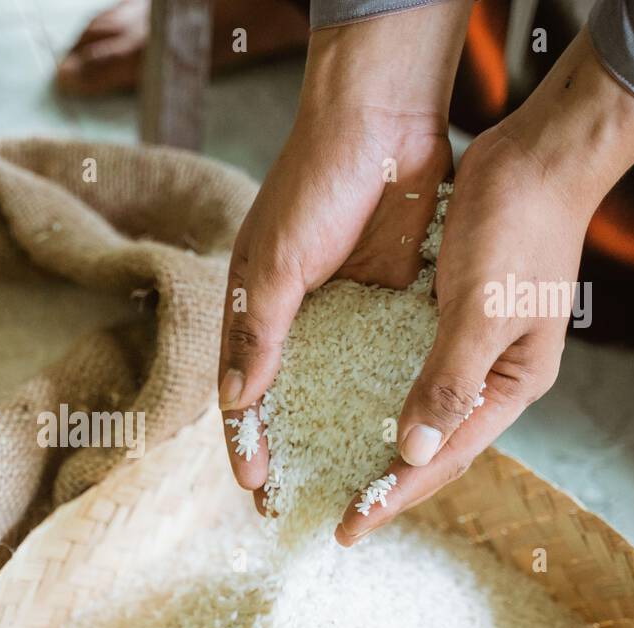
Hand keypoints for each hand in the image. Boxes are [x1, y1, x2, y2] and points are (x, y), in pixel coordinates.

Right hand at [217, 2, 471, 506]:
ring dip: (340, 430)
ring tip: (352, 478)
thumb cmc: (315, 185)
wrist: (385, 120)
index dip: (246, 440)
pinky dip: (384, 393)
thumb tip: (236, 400)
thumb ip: (258, 331)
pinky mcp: (385, 300)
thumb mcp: (278, 263)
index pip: (242, 391)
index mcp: (253, 307)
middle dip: (292, 450)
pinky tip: (396, 429)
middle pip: (289, 400)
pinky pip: (381, 359)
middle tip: (301, 500)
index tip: (256, 487)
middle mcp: (295, 316)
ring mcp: (341, 310)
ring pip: (337, 386)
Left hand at [336, 28, 633, 544]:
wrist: (538, 155)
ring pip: (422, 411)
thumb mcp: (480, 311)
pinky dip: (382, 392)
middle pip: (434, 447)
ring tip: (337, 472)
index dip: (394, 496)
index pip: (444, 458)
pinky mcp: (452, 315)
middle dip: (387, 484)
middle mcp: (496, 374)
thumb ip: (449, 382)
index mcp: (513, 383)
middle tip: (337, 518)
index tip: (347, 529)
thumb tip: (412, 452)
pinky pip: (411, 369)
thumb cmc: (516, 228)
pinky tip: (347, 403)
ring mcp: (476, 345)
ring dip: (384, 444)